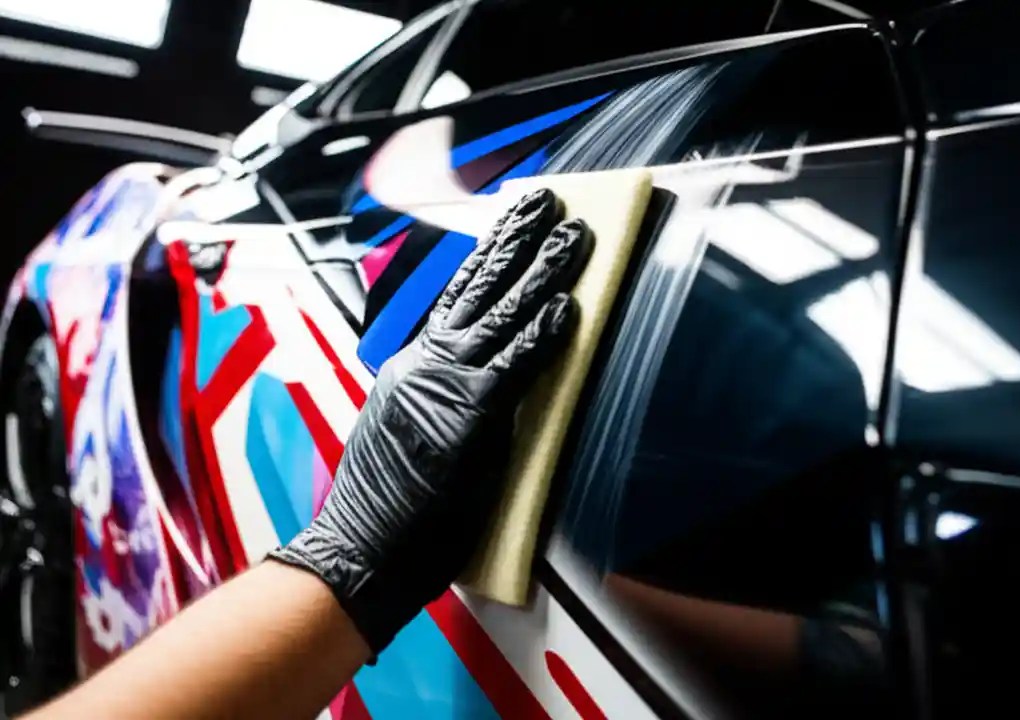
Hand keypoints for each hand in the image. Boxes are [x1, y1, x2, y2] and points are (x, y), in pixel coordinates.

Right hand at [269, 189, 592, 653]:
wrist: (357, 549)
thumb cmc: (385, 508)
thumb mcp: (406, 435)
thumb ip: (437, 400)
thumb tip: (467, 388)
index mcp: (412, 367)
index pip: (458, 299)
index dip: (489, 258)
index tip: (511, 225)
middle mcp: (425, 364)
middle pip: (478, 287)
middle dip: (516, 239)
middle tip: (547, 200)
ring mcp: (444, 385)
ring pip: (501, 313)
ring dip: (543, 270)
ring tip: (574, 234)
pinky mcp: (467, 417)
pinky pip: (513, 366)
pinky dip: (541, 335)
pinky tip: (566, 308)